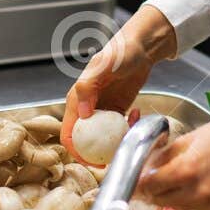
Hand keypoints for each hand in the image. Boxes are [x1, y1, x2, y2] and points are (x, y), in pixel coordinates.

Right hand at [60, 3, 177, 143]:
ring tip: (131, 128)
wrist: (141, 47)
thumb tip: (83, 114)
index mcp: (76, 101)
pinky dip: (128, 127)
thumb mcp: (102, 66)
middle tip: (116, 154)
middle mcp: (86, 108)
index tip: (92, 161)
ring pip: (104, 138)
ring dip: (116, 141)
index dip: (76, 153)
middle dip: (98, 153)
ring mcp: (102, 110)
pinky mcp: (117, 110)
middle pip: (85, 142)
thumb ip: (87, 87)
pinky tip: (137, 114)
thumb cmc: (120, 52)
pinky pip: (119, 128)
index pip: (68, 135)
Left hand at [138, 95, 209, 209]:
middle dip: (149, 190)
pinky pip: (195, 208)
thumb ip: (165, 157)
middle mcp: (199, 194)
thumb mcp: (191, 138)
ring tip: (173, 176)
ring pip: (176, 206)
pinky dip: (188, 198)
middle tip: (145, 178)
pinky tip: (196, 181)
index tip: (125, 181)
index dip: (134, 185)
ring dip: (168, 195)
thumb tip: (144, 168)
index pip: (148, 187)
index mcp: (188, 171)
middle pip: (159, 200)